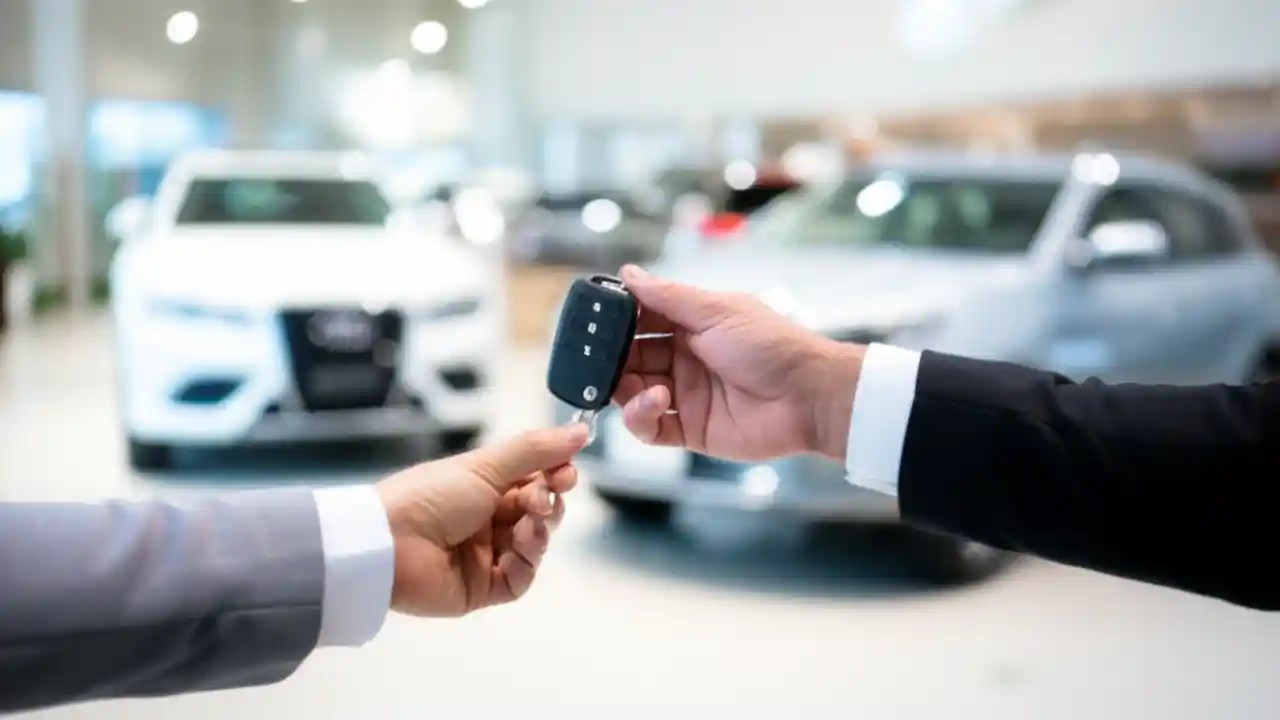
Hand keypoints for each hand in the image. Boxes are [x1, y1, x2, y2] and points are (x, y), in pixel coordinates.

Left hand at [376, 424, 588, 616]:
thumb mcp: (485, 465)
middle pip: (538, 512)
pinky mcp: (482, 588)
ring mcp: (484, 554)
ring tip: (531, 523)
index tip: (568, 471)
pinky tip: (521, 547)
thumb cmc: (430, 495)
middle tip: (545, 498)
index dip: (554, 475)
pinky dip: (527, 563)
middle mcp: (485, 519)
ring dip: (540, 531)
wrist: (388, 544)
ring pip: (533, 544)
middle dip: (548, 502)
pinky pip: (519, 579)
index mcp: (481, 486)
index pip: (533, 479)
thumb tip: (581, 430)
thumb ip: (536, 449)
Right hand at [613, 265, 864, 461]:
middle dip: (611, 360)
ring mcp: (686, 395)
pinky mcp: (690, 429)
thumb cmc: (771, 346)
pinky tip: (656, 402)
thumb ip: (667, 297)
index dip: (617, 322)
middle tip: (595, 360)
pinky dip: (641, 417)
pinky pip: (650, 428)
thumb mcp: (716, 311)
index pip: (641, 321)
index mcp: (692, 325)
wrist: (808, 396)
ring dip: (625, 390)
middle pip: (631, 360)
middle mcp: (685, 359)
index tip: (593, 321)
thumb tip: (629, 273)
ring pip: (633, 394)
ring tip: (644, 385)